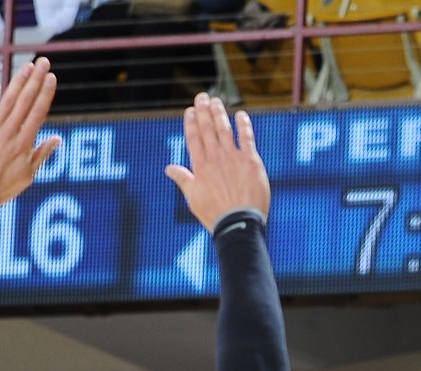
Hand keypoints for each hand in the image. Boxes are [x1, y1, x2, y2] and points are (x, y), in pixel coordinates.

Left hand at [0, 57, 61, 213]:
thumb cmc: (1, 189)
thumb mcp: (27, 175)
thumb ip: (41, 154)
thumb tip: (57, 139)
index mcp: (23, 143)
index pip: (37, 112)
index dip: (45, 94)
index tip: (52, 78)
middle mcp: (8, 133)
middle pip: (24, 101)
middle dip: (36, 80)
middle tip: (44, 62)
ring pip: (6, 102)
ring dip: (18, 83)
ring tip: (28, 67)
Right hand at [165, 93, 270, 231]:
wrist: (238, 222)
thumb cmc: (214, 214)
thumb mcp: (193, 198)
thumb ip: (183, 179)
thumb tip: (169, 168)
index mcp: (200, 166)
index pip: (193, 138)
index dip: (191, 122)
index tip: (190, 110)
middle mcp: (215, 158)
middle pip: (208, 129)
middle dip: (204, 111)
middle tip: (202, 97)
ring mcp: (233, 158)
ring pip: (224, 129)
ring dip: (219, 113)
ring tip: (216, 101)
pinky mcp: (251, 161)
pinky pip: (247, 138)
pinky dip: (244, 125)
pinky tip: (241, 115)